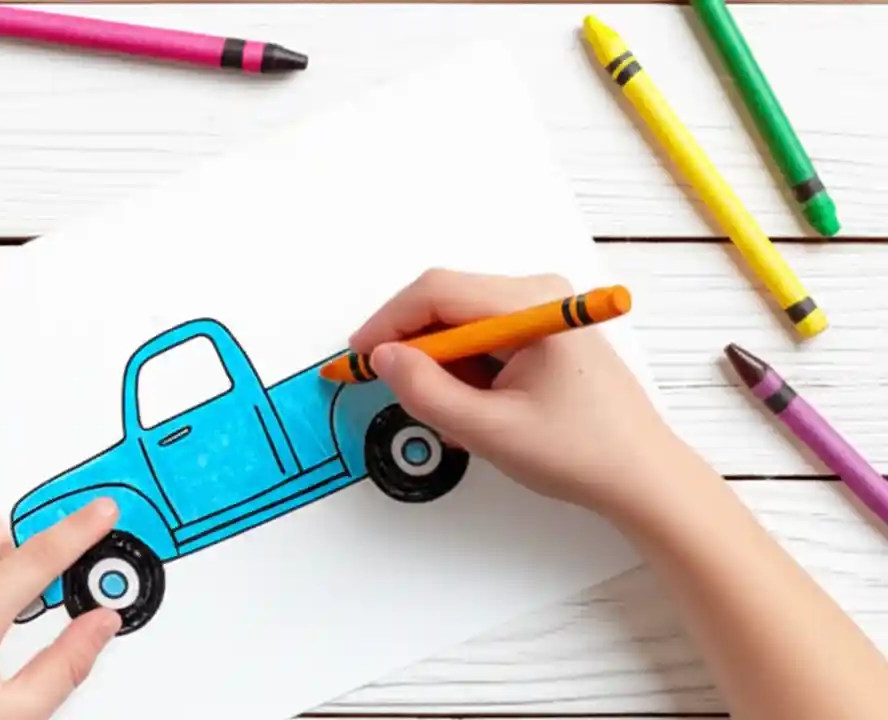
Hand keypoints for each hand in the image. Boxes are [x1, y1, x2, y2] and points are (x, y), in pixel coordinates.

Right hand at [351, 270, 695, 519]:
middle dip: (415, 349)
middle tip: (400, 394)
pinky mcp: (542, 331)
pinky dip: (465, 373)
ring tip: (460, 419)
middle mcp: (538, 294)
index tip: (357, 359)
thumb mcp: (490, 430)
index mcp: (531, 305)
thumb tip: (383, 359)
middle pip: (445, 302)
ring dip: (443, 368)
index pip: (436, 292)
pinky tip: (480, 412)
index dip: (387, 324)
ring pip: (460, 324)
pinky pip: (481, 339)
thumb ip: (427, 391)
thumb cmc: (580, 452)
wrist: (641, 475)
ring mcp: (542, 310)